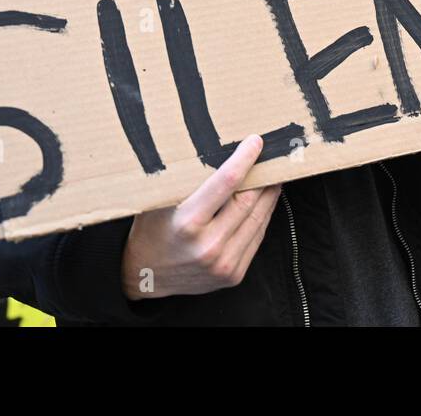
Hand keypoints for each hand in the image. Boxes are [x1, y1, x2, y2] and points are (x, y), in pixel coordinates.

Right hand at [121, 135, 279, 300]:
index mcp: (187, 223)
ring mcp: (223, 263)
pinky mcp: (234, 274)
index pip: (226, 182)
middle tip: (271, 156)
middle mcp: (208, 246)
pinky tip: (265, 202)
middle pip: (249, 200)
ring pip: (258, 219)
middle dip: (263, 175)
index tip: (256, 142)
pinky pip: (257, 237)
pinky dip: (263, 216)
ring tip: (273, 175)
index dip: (245, 159)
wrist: (147, 277)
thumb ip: (186, 182)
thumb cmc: (151, 232)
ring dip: (269, 194)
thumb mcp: (159, 202)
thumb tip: (217, 150)